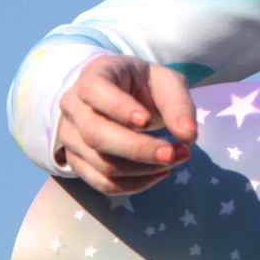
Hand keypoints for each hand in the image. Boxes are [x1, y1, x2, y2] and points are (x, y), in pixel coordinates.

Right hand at [55, 55, 197, 195]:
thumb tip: (189, 135)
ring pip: (101, 163)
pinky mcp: (77, 162)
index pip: (94, 90)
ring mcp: (70, 136)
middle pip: (95, 135)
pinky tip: (160, 172)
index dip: (118, 108)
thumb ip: (178, 104)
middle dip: (137, 149)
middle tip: (173, 152)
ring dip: (143, 169)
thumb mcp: (166, 83)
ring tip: (176, 157)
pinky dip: (135, 184)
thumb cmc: (143, 86)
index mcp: (93, 75)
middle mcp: (73, 105)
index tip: (147, 121)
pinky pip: (103, 183)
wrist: (121, 96)